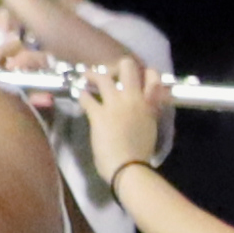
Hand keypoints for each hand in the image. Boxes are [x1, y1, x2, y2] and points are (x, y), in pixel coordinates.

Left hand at [81, 51, 173, 181]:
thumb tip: (144, 109)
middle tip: (109, 73)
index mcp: (150, 104)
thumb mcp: (150, 127)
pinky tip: (79, 95)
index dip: (146, 72)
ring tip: (86, 76)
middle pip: (127, 67)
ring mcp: (115, 104)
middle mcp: (134, 98)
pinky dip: (81, 94)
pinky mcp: (98, 114)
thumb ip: (148, 113)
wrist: (129, 167)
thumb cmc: (140, 153)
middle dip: (117, 66)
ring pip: (103, 77)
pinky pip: (86, 98)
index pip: (154, 77)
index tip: (137, 75)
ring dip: (92, 74)